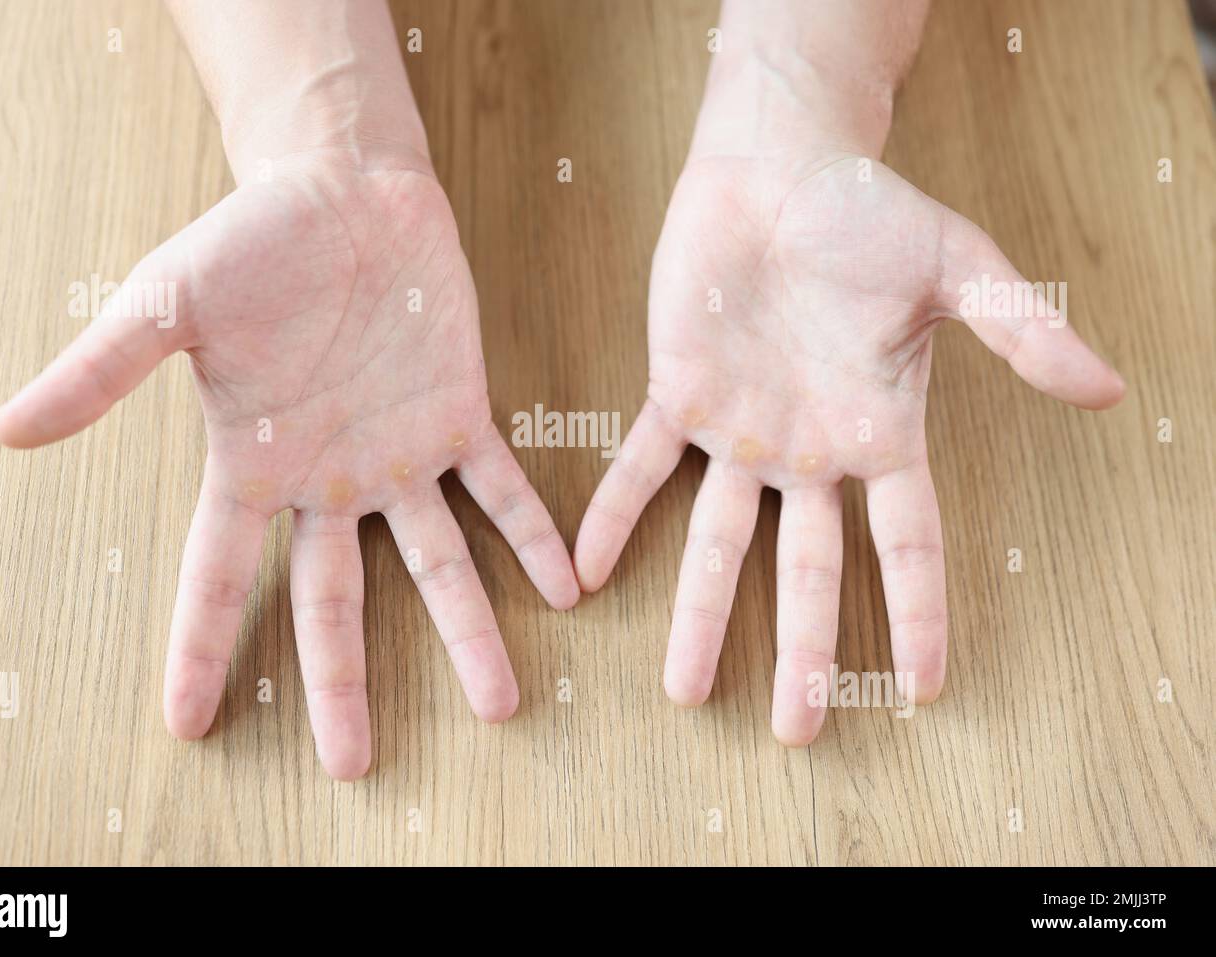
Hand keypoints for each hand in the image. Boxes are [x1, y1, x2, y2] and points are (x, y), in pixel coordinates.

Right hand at [0, 151, 578, 778]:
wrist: (340, 188)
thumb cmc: (250, 241)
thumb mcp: (166, 304)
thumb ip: (101, 372)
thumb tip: (6, 431)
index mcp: (253, 467)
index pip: (220, 578)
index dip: (204, 651)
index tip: (191, 725)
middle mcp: (328, 480)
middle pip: (336, 605)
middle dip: (343, 687)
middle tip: (353, 767)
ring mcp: (398, 455)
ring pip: (435, 565)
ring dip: (469, 633)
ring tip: (501, 705)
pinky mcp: (458, 414)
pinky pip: (501, 489)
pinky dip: (532, 536)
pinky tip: (565, 589)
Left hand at [573, 149, 1123, 743]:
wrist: (780, 167)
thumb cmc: (871, 212)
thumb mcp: (961, 268)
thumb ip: (1023, 332)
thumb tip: (1108, 390)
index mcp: (878, 434)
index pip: (905, 545)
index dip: (914, 615)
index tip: (919, 690)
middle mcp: (808, 451)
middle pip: (807, 572)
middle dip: (800, 650)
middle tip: (793, 730)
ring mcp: (740, 431)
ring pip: (716, 540)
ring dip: (699, 614)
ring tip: (683, 690)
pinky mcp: (678, 396)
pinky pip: (640, 468)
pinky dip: (614, 516)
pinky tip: (589, 570)